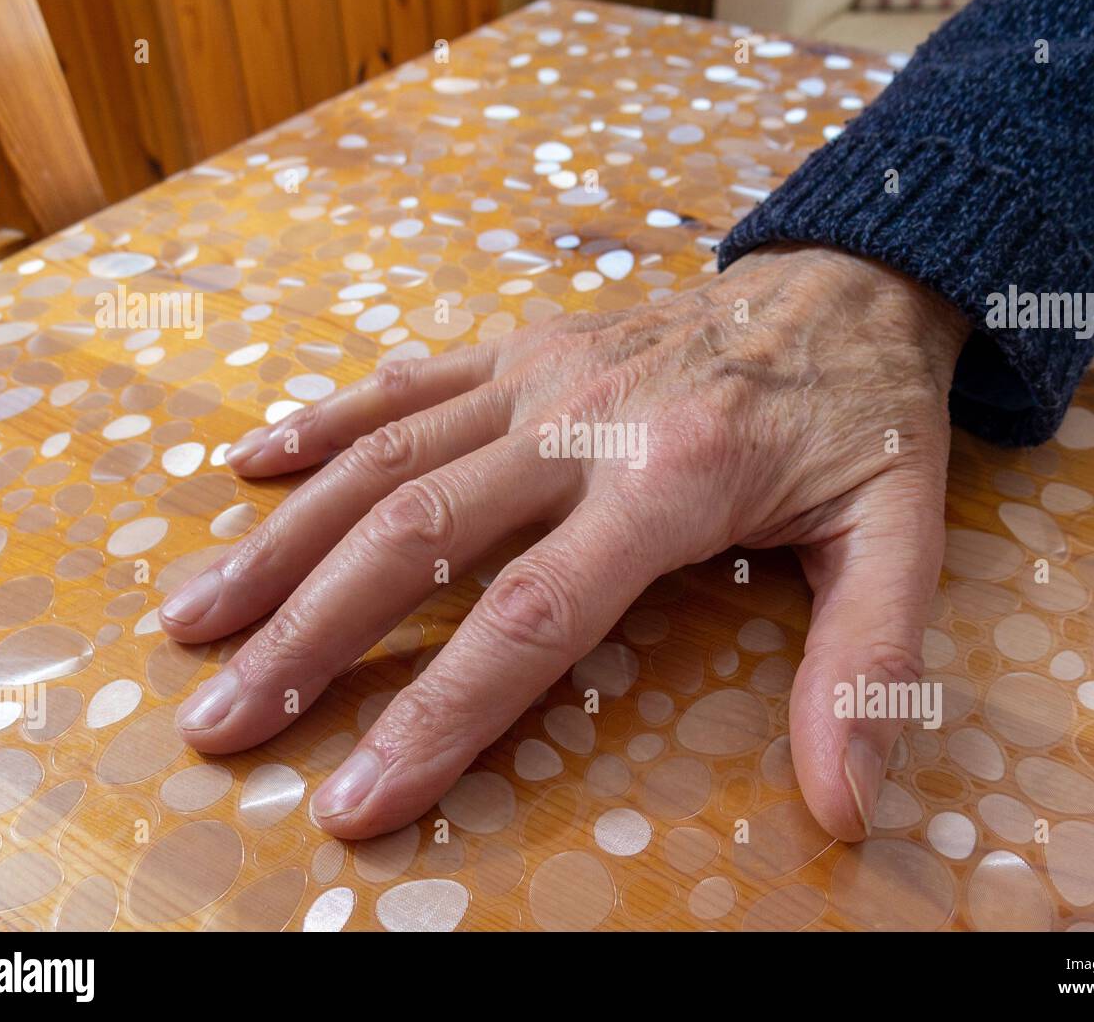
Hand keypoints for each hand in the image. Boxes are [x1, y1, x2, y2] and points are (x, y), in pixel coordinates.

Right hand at [159, 244, 969, 841]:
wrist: (847, 285)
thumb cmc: (864, 422)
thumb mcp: (899, 538)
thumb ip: (868, 666)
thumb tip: (841, 808)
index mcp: (674, 482)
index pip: (532, 620)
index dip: (438, 716)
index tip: (355, 800)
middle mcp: (584, 420)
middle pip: (419, 540)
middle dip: (311, 639)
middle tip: (221, 722)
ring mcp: (541, 372)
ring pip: (385, 460)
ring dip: (283, 543)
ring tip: (194, 617)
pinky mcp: (524, 343)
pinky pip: (406, 384)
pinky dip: (323, 426)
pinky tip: (250, 467)